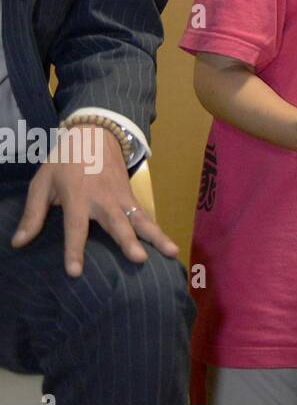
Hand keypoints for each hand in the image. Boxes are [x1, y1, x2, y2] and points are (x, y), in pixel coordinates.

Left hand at [12, 129, 178, 277]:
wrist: (96, 133)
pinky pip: (145, 214)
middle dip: (129, 241)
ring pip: (141, 219)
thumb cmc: (65, 160)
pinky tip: (168, 244)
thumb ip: (33, 214)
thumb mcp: (42, 182)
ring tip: (171, 251)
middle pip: (118, 223)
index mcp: (77, 197)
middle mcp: (103, 199)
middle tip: (140, 258)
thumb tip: (18, 243)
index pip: (75, 228)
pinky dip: (157, 229)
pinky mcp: (131, 195)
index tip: (75, 272)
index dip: (74, 250)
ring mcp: (121, 197)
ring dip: (156, 236)